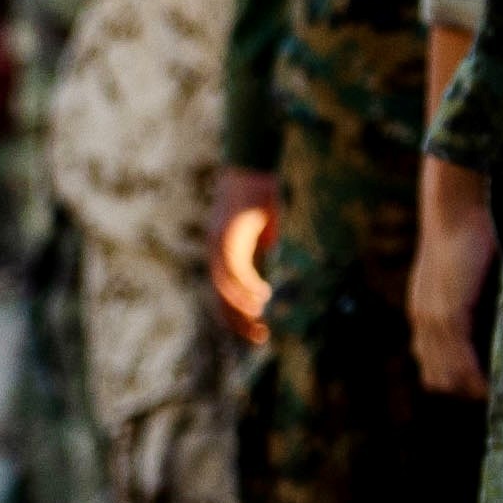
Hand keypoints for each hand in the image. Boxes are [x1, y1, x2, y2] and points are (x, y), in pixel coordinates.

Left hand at [209, 168, 278, 343]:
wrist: (251, 165)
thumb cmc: (263, 193)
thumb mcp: (270, 229)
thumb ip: (272, 248)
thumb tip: (285, 267)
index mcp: (225, 252)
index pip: (226, 292)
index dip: (239, 314)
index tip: (259, 329)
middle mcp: (216, 250)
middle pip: (221, 296)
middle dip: (239, 319)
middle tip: (260, 337)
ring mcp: (218, 242)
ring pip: (224, 286)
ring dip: (242, 306)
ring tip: (260, 321)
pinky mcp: (226, 235)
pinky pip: (233, 268)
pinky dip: (246, 285)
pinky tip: (263, 296)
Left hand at [410, 154, 494, 398]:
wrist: (453, 208)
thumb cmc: (467, 231)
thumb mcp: (464, 269)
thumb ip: (471, 293)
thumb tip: (494, 306)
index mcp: (423, 310)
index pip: (430, 362)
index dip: (453, 380)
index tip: (479, 392)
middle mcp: (422, 318)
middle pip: (435, 375)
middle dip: (462, 391)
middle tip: (493, 400)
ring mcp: (432, 318)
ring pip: (445, 371)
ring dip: (469, 389)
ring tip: (496, 399)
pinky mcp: (447, 312)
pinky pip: (458, 357)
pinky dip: (473, 376)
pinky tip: (490, 388)